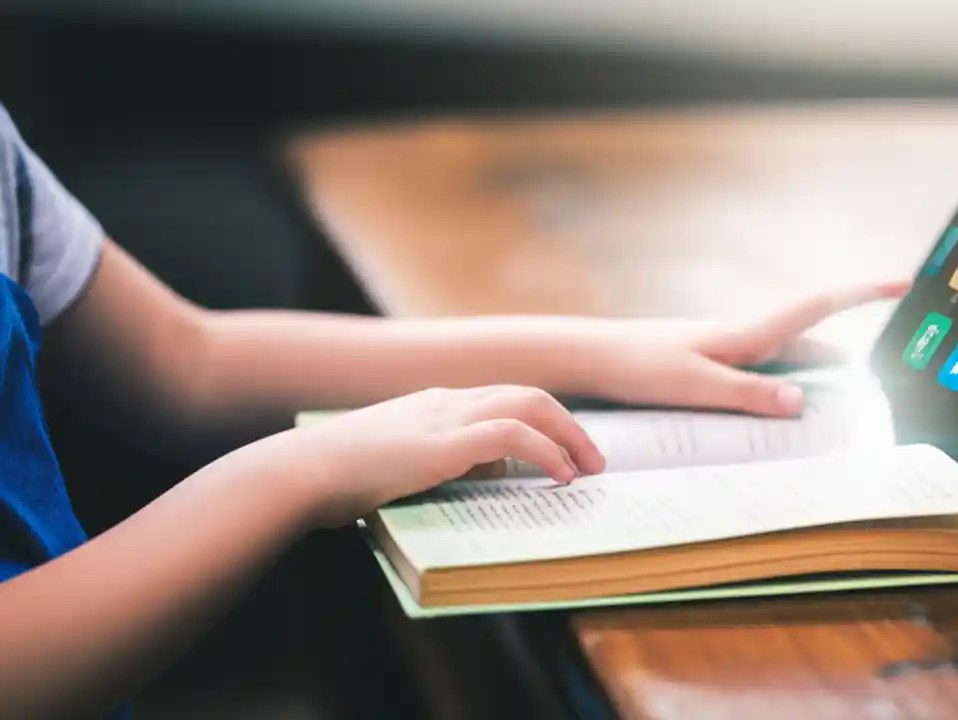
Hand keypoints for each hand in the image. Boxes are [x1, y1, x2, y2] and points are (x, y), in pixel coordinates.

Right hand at [268, 386, 604, 527]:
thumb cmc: (336, 478)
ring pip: (528, 405)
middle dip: (568, 425)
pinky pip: (512, 435)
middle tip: (594, 460)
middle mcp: (445, 401)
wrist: (299, 474)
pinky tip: (561, 476)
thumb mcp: (394, 465)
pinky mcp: (443, 444)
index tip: (566, 450)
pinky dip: (546, 452)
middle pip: (527, 394)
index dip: (542, 421)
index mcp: (434, 404)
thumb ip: (434, 465)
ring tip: (588, 470)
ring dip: (568, 436)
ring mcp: (445, 417)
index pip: (503, 398)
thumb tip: (477, 480)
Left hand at [588, 281, 909, 416]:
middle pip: (809, 338)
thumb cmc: (639, 367)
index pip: (817, 308)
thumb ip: (747, 394)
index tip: (904, 281)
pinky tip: (779, 407)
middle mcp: (742, 338)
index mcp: (746, 336)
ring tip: (841, 397)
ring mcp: (726, 350)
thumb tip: (802, 401)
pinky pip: (761, 374)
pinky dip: (781, 386)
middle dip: (845, 353)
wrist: (593, 357)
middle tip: (878, 374)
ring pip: (785, 358)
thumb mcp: (696, 385)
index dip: (863, 294)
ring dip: (814, 373)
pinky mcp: (709, 365)